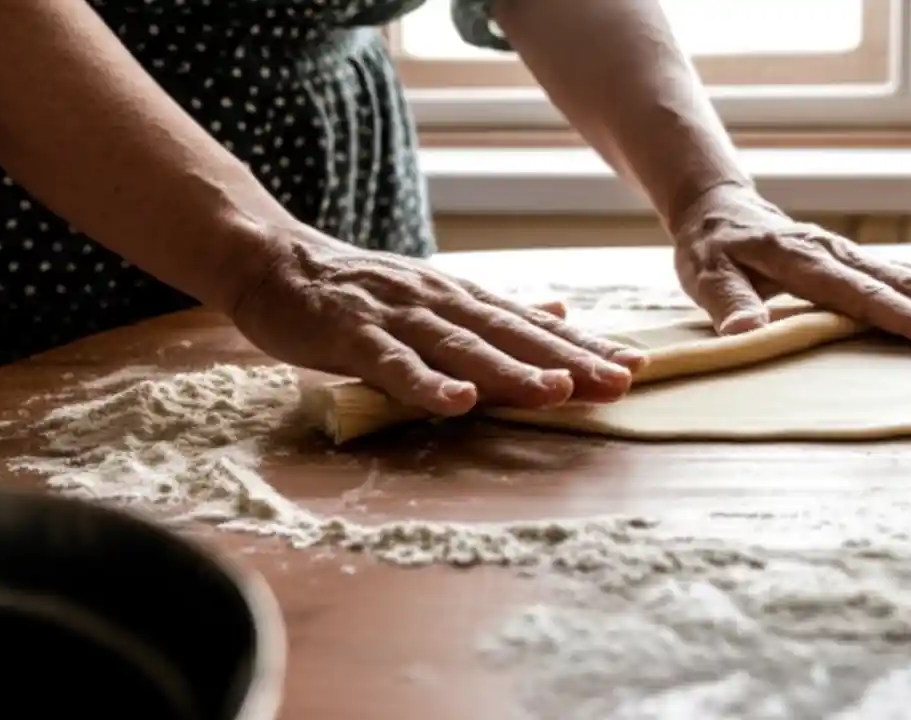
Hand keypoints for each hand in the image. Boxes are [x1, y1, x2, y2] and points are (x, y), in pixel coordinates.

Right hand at [230, 226, 645, 415]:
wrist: (275, 260)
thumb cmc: (360, 290)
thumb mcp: (437, 294)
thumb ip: (495, 311)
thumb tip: (559, 314)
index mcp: (462, 298)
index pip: (534, 326)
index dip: (585, 346)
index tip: (635, 366)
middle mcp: (440, 302)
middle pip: (513, 337)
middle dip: (569, 362)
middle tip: (620, 383)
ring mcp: (397, 317)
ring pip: (463, 348)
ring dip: (512, 372)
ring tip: (558, 394)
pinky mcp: (352, 336)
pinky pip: (393, 364)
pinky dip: (427, 383)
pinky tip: (459, 403)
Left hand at [671, 184, 910, 349]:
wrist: (718, 207)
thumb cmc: (709, 247)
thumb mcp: (702, 274)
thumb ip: (725, 302)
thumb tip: (745, 332)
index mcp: (803, 259)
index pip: (863, 295)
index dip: (909, 319)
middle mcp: (838, 253)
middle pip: (907, 285)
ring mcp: (852, 255)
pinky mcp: (857, 260)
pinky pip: (906, 275)